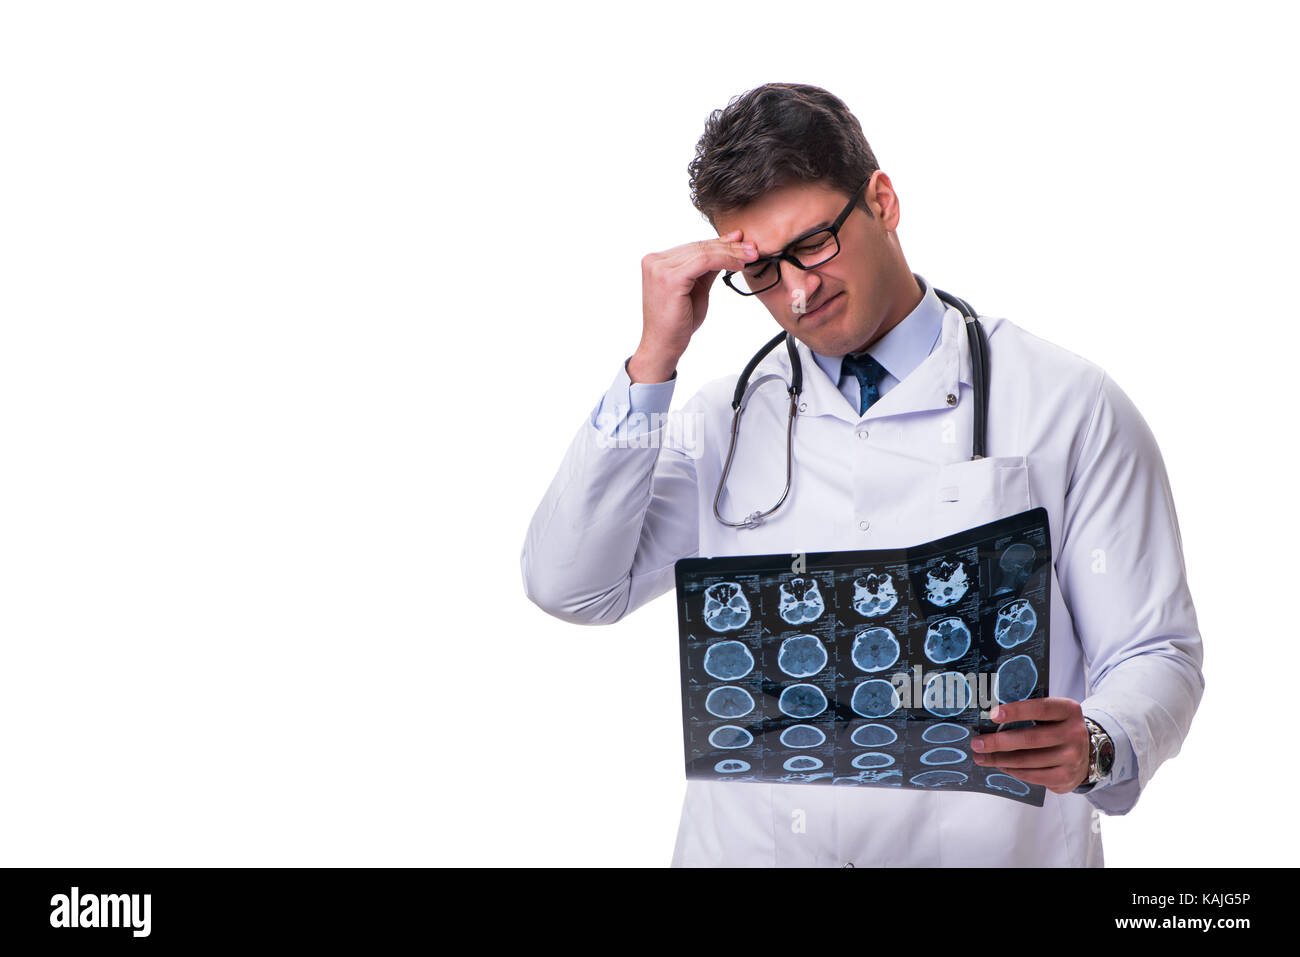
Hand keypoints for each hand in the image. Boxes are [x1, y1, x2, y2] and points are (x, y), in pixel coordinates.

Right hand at [630, 229, 757, 382]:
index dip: (720, 243)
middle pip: (699, 247)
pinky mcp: (670, 278)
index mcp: (657, 261)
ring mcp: (660, 268)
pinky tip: (738, 266)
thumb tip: (728, 248)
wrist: (664, 346)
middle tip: (752, 248)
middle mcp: (654, 261)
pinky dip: (724, 261)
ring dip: (731, 253)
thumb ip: (708, 269)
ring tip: (750, 256)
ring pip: (703, 252)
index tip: (741, 242)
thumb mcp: (696, 288)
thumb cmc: (678, 322)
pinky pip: (704, 262)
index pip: (694, 247)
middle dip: (729, 246)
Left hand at [970, 697, 1091, 793]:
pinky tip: (1001, 766)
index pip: (1040, 708)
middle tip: (977, 743)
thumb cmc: (1057, 728)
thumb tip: (992, 716)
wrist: (1087, 753)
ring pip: (1029, 760)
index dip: (1016, 711)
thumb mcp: (1053, 714)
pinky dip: (1014, 771)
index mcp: (1069, 710)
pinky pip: (1034, 775)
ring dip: (1000, 759)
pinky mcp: (1067, 776)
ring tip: (982, 757)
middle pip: (1030, 738)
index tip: (992, 714)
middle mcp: (1074, 733)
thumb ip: (1031, 711)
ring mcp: (1073, 757)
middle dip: (998, 741)